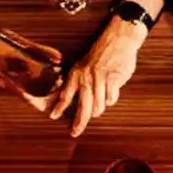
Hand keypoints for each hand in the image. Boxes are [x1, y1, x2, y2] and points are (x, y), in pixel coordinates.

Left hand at [50, 17, 145, 135]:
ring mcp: (99, 79)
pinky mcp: (113, 79)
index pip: (65, 94)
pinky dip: (111, 99)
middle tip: (75, 132)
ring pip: (98, 106)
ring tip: (99, 109)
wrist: (118, 40)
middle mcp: (85, 78)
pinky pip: (111, 99)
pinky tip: (111, 93)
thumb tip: (80, 100)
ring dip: (98, 110)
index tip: (53, 117)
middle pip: (82, 106)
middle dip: (79, 122)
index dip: (59, 107)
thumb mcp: (85, 66)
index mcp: (76, 74)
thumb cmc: (102, 54)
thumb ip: (81, 81)